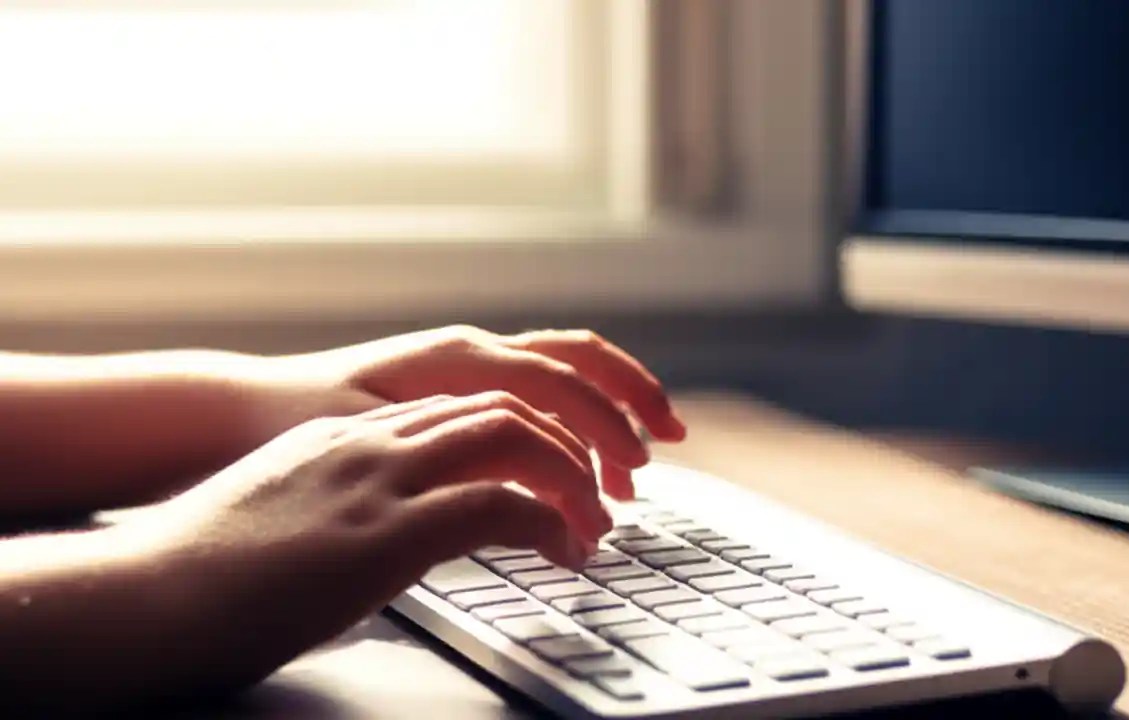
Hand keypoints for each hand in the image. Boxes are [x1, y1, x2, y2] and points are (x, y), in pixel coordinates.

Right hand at [148, 395, 605, 693]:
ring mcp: (377, 479)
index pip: (463, 404)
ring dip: (572, 475)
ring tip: (597, 520)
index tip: (565, 461)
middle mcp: (369, 441)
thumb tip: (389, 535)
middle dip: (573, 435)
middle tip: (609, 482)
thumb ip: (345, 503)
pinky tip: (562, 552)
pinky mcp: (384, 532)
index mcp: (348, 434)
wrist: (147, 594)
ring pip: (512, 436)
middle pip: (502, 401)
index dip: (529, 427)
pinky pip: (498, 505)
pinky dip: (547, 523)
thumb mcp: (290, 511)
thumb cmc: (207, 571)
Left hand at [276, 326, 686, 499]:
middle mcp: (473, 347)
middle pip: (580, 359)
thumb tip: (521, 484)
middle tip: (656, 461)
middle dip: (630, 404)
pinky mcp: (461, 377)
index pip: (559, 386)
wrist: (248, 407)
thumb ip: (452, 452)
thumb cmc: (304, 423)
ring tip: (634, 465)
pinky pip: (541, 381)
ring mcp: (468, 357)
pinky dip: (579, 408)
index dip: (603, 436)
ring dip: (611, 407)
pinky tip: (583, 445)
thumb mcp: (375, 442)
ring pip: (567, 365)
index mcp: (460, 358)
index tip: (624, 488)